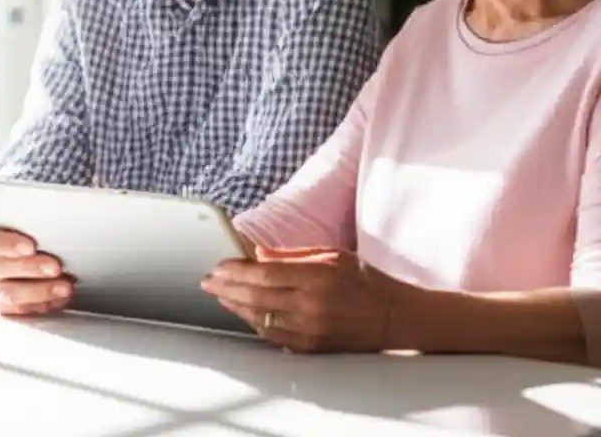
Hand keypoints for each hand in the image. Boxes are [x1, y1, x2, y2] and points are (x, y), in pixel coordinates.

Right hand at [0, 218, 72, 315]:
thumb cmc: (7, 230)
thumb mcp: (9, 218)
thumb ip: (21, 219)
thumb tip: (50, 216)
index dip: (8, 245)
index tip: (32, 246)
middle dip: (29, 269)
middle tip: (56, 267)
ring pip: (6, 296)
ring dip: (39, 292)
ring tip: (64, 288)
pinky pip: (16, 311)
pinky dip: (40, 305)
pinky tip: (58, 299)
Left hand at [200, 246, 418, 352]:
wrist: (392, 317)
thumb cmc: (364, 281)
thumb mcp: (333, 255)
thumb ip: (292, 255)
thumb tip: (258, 253)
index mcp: (317, 278)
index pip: (265, 274)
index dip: (237, 270)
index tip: (219, 266)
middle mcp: (311, 306)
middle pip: (255, 297)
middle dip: (226, 288)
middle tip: (207, 281)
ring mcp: (309, 330)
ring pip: (259, 318)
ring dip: (235, 306)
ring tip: (220, 294)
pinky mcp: (310, 347)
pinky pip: (273, 336)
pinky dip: (254, 322)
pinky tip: (244, 312)